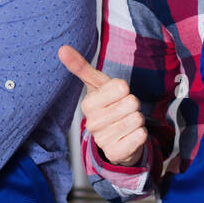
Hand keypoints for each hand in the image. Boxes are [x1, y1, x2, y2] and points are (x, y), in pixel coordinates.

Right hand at [58, 45, 146, 166]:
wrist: (114, 138)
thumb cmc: (108, 106)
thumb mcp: (97, 85)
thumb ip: (81, 66)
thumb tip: (62, 49)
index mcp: (88, 104)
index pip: (122, 87)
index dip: (124, 90)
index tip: (116, 97)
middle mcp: (92, 123)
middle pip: (132, 103)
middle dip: (132, 106)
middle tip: (122, 111)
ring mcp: (103, 140)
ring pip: (137, 119)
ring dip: (136, 121)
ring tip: (125, 123)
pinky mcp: (116, 153)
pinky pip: (141, 136)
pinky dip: (140, 135)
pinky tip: (128, 136)